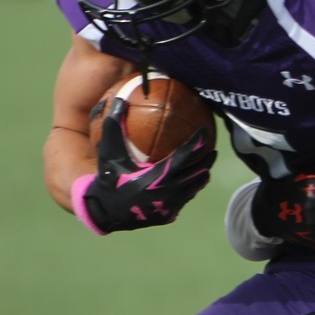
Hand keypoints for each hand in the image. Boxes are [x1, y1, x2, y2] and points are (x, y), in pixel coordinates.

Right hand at [73, 98, 215, 233]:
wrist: (103, 211)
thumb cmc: (107, 177)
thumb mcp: (109, 152)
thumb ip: (114, 126)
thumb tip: (119, 99)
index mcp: (158, 176)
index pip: (186, 156)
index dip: (198, 142)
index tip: (204, 131)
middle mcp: (169, 193)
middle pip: (198, 173)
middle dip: (207, 159)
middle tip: (212, 149)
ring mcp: (171, 206)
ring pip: (195, 187)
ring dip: (201, 174)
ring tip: (204, 163)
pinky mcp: (169, 215)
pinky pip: (186, 198)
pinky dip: (190, 188)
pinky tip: (190, 180)